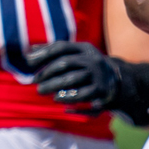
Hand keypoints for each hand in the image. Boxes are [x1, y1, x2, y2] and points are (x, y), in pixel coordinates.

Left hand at [26, 41, 148, 124]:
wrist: (119, 83)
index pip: (61, 47)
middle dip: (47, 73)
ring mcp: (98, 75)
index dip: (44, 54)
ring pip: (72, 80)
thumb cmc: (89, 69)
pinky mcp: (101, 91)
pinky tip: (58, 100)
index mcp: (85, 49)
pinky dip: (69, 98)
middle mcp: (92, 60)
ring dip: (55, 86)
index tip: (28, 62)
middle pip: (65, 63)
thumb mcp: (76, 56)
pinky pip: (82, 95)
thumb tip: (28, 52)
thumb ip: (54, 53)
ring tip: (43, 91)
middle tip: (35, 82)